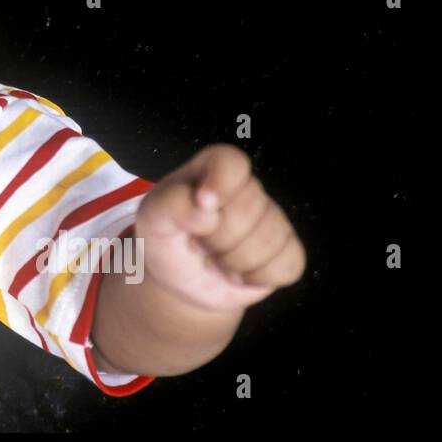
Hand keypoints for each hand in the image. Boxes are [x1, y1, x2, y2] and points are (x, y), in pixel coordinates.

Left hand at [135, 143, 305, 313]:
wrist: (178, 280)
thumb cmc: (165, 238)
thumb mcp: (153, 218)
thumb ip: (172, 204)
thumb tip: (206, 211)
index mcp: (211, 170)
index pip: (231, 161)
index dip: (222, 182)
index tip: (203, 202)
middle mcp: (246, 190)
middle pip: (250, 208)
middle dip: (218, 238)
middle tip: (198, 244)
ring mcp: (271, 220)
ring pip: (270, 240)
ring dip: (234, 261)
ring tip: (214, 259)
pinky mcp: (286, 251)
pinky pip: (288, 264)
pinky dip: (258, 277)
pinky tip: (237, 274)